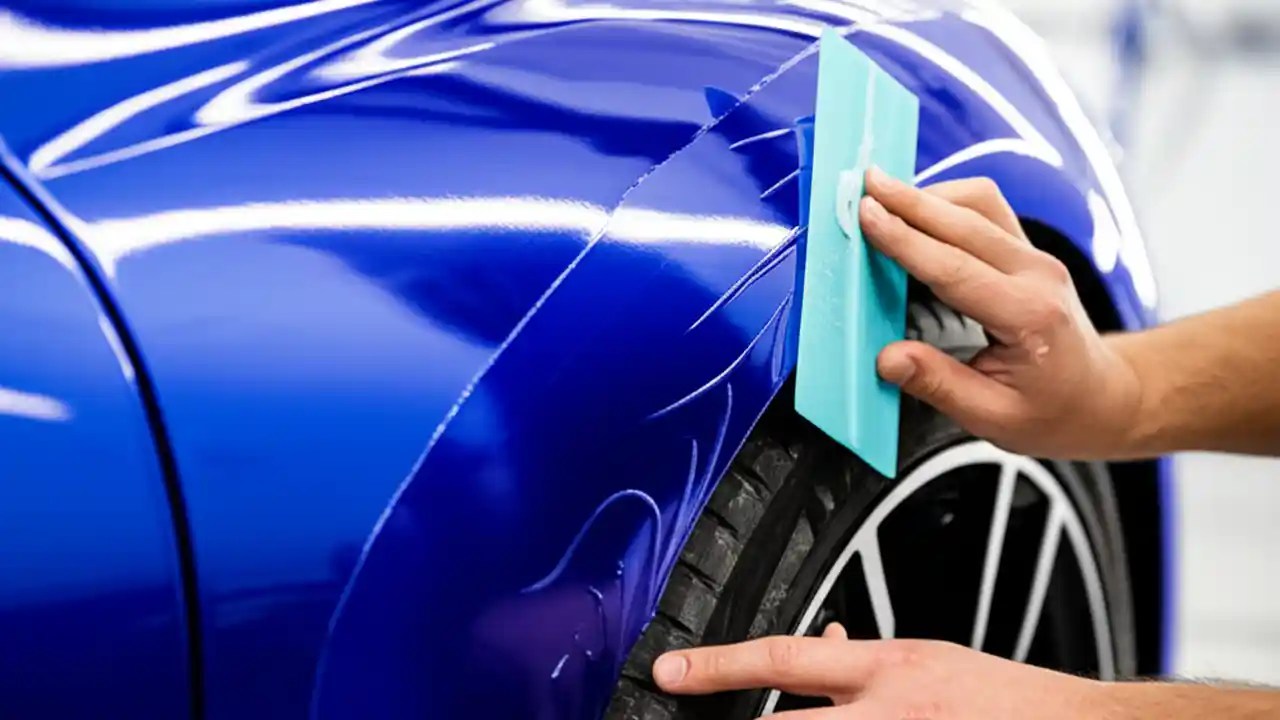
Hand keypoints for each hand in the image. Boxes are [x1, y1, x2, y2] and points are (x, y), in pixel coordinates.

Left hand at [652, 624, 1104, 718]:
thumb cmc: (1002, 700)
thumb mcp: (925, 660)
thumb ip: (863, 665)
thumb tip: (819, 652)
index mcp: (888, 671)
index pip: (783, 658)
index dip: (719, 665)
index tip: (671, 672)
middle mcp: (885, 717)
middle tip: (702, 711)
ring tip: (803, 717)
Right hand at [859, 169, 1143, 458]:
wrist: (1104, 401)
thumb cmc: (1054, 414)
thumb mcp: (993, 417)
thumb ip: (938, 384)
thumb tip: (888, 359)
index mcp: (1027, 316)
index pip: (953, 267)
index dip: (904, 239)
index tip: (867, 215)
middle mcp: (1036, 275)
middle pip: (964, 220)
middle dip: (908, 199)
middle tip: (863, 183)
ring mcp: (1035, 258)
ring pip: (979, 202)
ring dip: (929, 195)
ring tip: (883, 194)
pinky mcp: (1027, 253)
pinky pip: (986, 211)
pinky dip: (946, 203)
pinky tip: (916, 211)